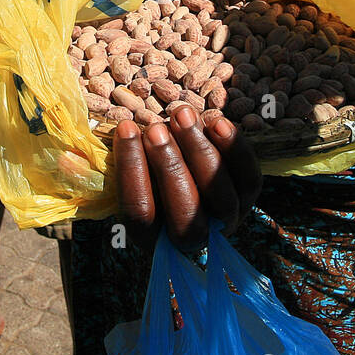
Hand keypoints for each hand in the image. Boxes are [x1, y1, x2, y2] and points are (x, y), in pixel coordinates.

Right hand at [114, 103, 260, 251]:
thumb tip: (106, 137)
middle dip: (169, 167)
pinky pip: (249, 179)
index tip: (126, 128)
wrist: (192, 181)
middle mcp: (191, 238)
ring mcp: (224, 221)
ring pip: (220, 197)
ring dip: (200, 153)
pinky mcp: (247, 200)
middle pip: (186, 215)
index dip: (132, 171)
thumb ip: (126, 163)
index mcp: (153, 237)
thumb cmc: (151, 174)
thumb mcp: (133, 174)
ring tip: (183, 116)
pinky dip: (235, 150)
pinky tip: (217, 123)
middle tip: (155, 128)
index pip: (140, 214)